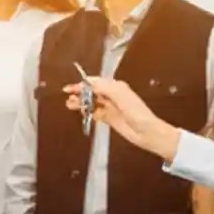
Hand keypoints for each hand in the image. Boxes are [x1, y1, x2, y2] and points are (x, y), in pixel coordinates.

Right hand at [64, 77, 180, 160]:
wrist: (146, 131)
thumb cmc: (136, 112)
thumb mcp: (120, 95)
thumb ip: (104, 88)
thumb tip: (89, 84)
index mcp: (116, 87)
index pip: (95, 82)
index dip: (83, 84)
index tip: (71, 87)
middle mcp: (112, 95)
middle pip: (92, 91)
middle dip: (80, 92)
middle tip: (67, 94)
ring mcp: (110, 107)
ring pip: (92, 102)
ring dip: (81, 102)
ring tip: (69, 104)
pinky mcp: (109, 118)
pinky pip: (95, 112)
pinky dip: (87, 111)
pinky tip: (81, 112)